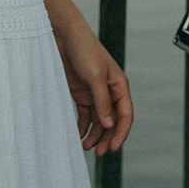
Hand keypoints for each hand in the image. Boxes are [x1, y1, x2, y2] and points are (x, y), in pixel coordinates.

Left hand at [54, 23, 133, 155]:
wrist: (63, 35)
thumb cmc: (84, 49)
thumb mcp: (95, 76)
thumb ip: (102, 101)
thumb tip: (109, 125)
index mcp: (119, 86)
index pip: (125, 114)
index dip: (121, 132)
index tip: (113, 147)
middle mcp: (109, 91)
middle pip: (112, 121)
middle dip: (107, 137)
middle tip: (99, 152)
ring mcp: (94, 93)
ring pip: (98, 121)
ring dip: (94, 135)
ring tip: (86, 147)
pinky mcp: (80, 93)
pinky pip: (85, 115)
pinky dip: (83, 127)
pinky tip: (78, 136)